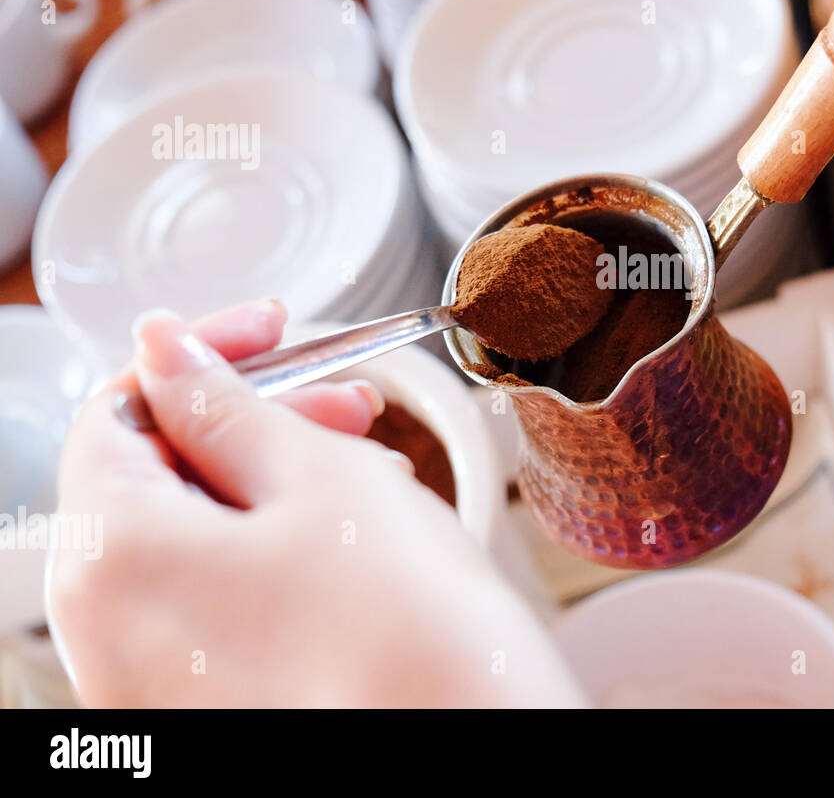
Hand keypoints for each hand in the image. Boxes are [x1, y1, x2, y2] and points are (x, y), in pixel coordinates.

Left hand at [48, 300, 584, 706]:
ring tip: (373, 483)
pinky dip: (274, 557)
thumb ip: (227, 404)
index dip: (205, 353)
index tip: (276, 329)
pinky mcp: (202, 714)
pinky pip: (217, 605)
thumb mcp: (322, 480)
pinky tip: (356, 548)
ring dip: (275, 488)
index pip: (121, 410)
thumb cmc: (409, 639)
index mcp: (113, 558)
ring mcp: (150, 686)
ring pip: (194, 542)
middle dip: (254, 424)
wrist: (477, 754)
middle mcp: (105, 634)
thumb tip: (167, 349)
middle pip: (157, 479)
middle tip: (350, 407)